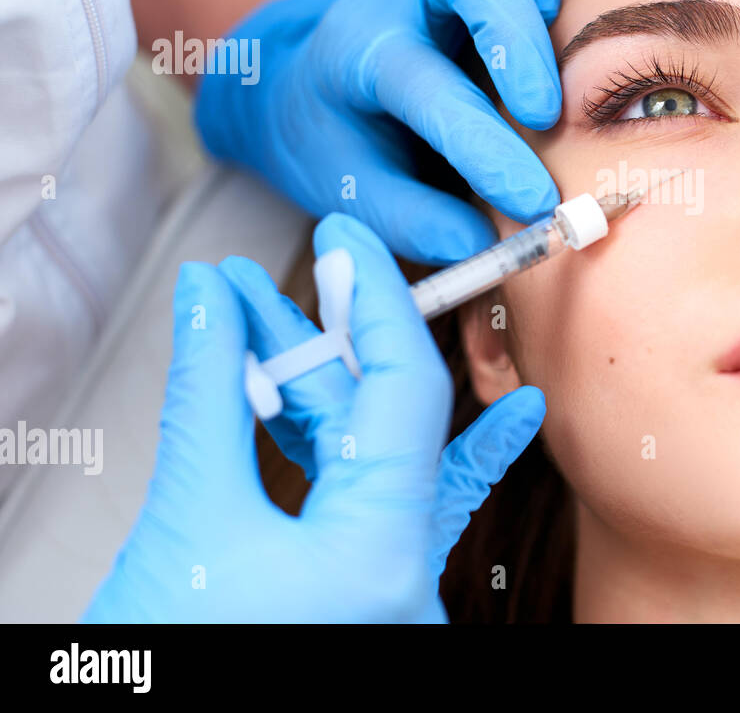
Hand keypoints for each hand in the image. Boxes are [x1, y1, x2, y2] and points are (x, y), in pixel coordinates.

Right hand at [83, 213, 544, 621]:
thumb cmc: (162, 675)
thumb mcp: (185, 521)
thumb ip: (208, 397)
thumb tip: (212, 301)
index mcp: (384, 558)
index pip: (408, 390)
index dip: (378, 299)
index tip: (348, 239)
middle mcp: (408, 579)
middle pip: (387, 422)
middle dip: (328, 341)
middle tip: (280, 277)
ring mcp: (388, 594)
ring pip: (370, 461)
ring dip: (315, 388)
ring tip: (257, 323)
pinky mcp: (358, 600)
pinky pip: (368, 505)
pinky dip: (343, 444)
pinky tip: (345, 395)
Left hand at [194, 0, 562, 264]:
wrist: (303, 85)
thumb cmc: (338, 143)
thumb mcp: (353, 195)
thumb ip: (411, 221)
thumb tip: (474, 240)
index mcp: (360, 63)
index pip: (425, 88)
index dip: (483, 144)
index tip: (533, 200)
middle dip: (512, 29)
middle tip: (547, 107)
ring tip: (560, 15)